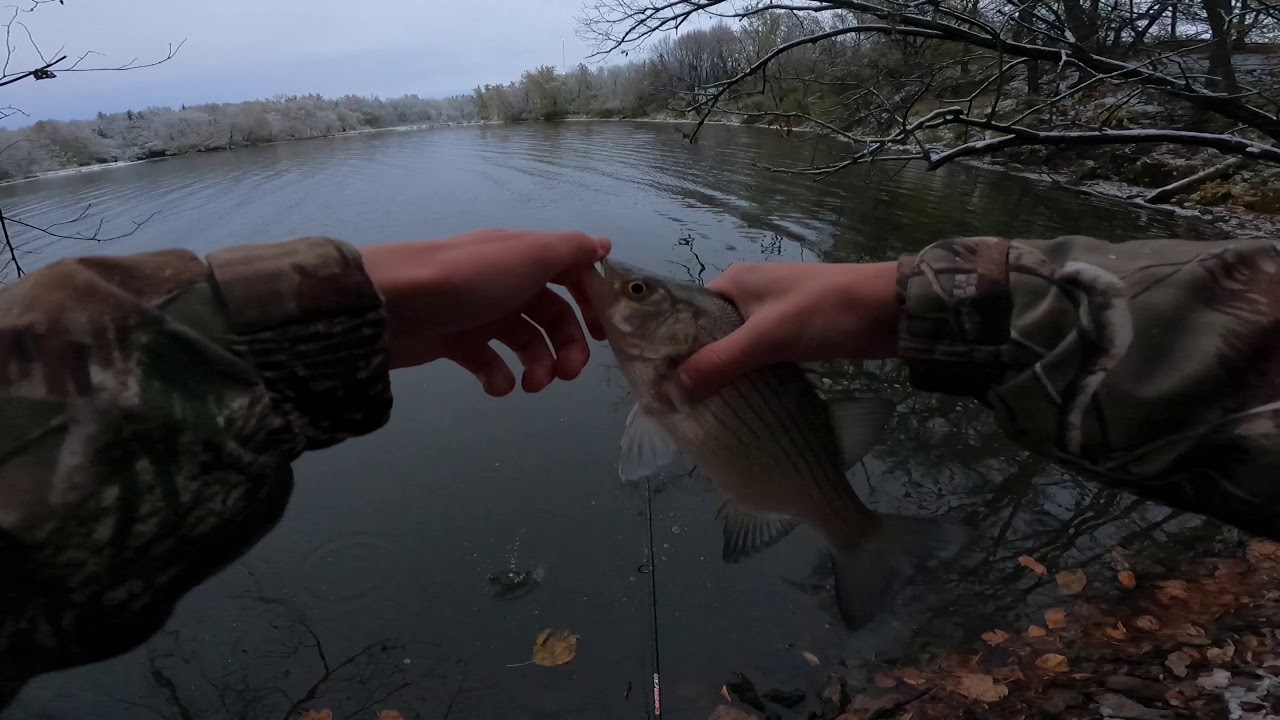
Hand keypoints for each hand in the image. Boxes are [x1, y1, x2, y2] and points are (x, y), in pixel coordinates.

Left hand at [360, 229, 610, 394]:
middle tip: (569, 374)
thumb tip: (604, 244)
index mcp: (524, 258)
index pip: (570, 275)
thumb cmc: (468, 279)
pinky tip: (497, 386)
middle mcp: (506, 282)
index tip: (602, 332)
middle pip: (552, 315)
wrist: (390, 304)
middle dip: (567, 346)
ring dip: (538, 366)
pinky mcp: (456, 341)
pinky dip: (499, 378)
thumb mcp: (528, 254)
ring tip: (532, 385)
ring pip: (525, 342)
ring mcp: (480, 312)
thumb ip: (571, 250)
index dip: (590, 301)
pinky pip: (489, 363)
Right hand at [675, 261, 899, 400]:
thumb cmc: (824, 312)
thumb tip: (671, 391)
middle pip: (706, 334)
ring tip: (702, 408)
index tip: (655, 381)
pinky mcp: (790, 335)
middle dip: (695, 365)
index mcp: (733, 282)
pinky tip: (739, 401)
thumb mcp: (767, 337)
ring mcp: (770, 316)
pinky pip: (757, 358)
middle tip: (677, 402)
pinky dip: (747, 376)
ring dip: (723, 374)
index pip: (684, 314)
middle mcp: (746, 295)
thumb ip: (720, 362)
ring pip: (733, 349)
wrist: (888, 310)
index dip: (669, 346)